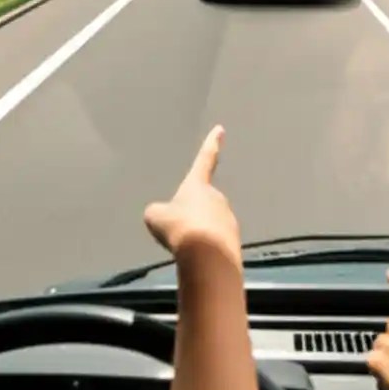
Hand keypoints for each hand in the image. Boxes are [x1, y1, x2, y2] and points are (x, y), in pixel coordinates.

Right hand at [144, 125, 240, 264]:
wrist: (206, 256)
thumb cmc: (179, 227)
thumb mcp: (155, 216)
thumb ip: (158, 211)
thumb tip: (162, 215)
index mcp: (198, 185)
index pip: (205, 160)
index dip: (211, 144)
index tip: (220, 129)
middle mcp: (217, 198)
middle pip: (202, 204)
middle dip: (192, 215)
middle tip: (178, 231)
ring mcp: (228, 220)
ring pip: (209, 226)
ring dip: (198, 235)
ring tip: (185, 248)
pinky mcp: (233, 242)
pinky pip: (215, 244)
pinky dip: (205, 250)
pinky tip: (196, 260)